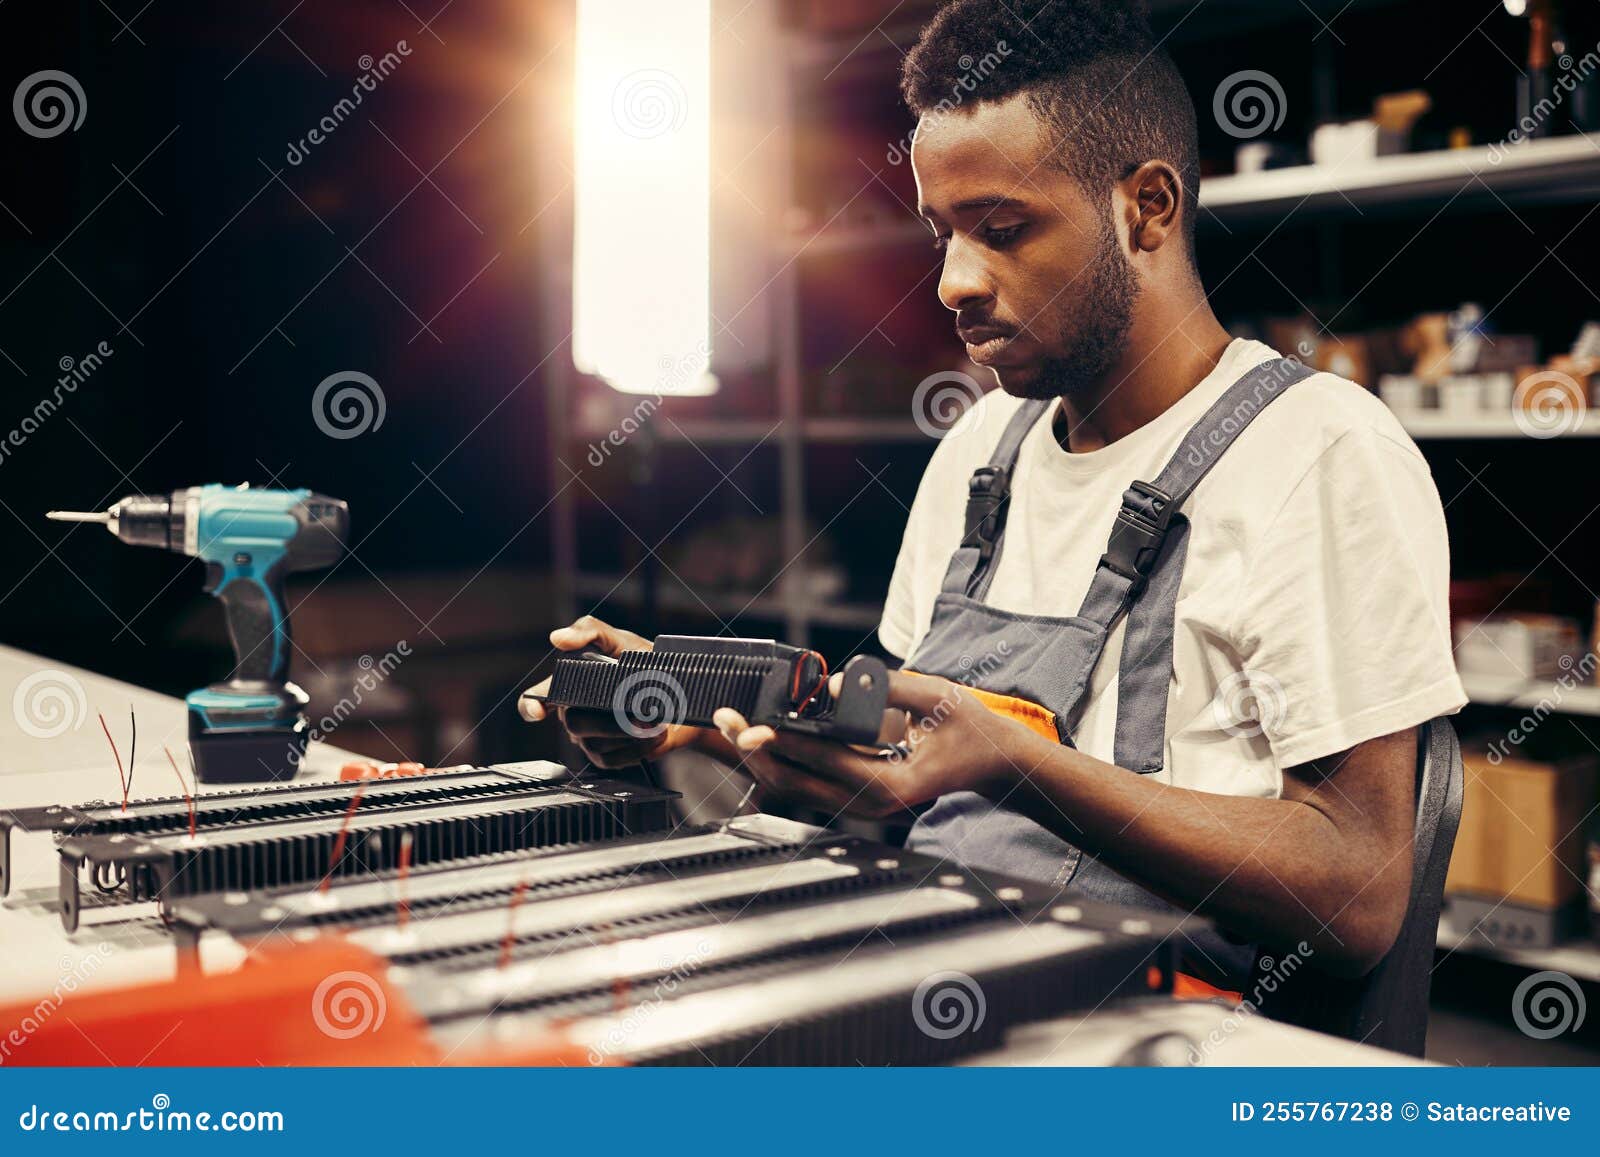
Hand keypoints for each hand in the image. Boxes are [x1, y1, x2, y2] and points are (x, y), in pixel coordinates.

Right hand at [518, 615, 709, 768]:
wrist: (680, 693)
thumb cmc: (646, 665)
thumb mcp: (621, 640)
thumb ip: (590, 630)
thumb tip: (559, 638)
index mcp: (571, 685)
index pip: (540, 696)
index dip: (532, 705)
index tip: (538, 711)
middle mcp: (576, 713)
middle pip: (575, 723)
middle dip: (608, 720)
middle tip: (638, 710)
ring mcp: (590, 738)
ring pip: (596, 745)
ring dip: (630, 732)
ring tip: (654, 719)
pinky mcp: (609, 756)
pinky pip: (613, 760)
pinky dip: (638, 748)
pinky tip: (653, 734)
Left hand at [712, 670, 1040, 819]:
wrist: (992, 762)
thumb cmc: (970, 730)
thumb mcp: (938, 696)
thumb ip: (888, 686)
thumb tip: (838, 683)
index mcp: (891, 783)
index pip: (823, 759)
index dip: (783, 740)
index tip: (751, 724)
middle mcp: (871, 801)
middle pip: (796, 781)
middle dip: (756, 749)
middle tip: (726, 718)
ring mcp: (863, 804)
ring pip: (795, 787)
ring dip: (762, 756)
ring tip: (732, 724)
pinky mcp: (856, 796)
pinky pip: (808, 783)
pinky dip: (781, 760)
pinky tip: (760, 737)